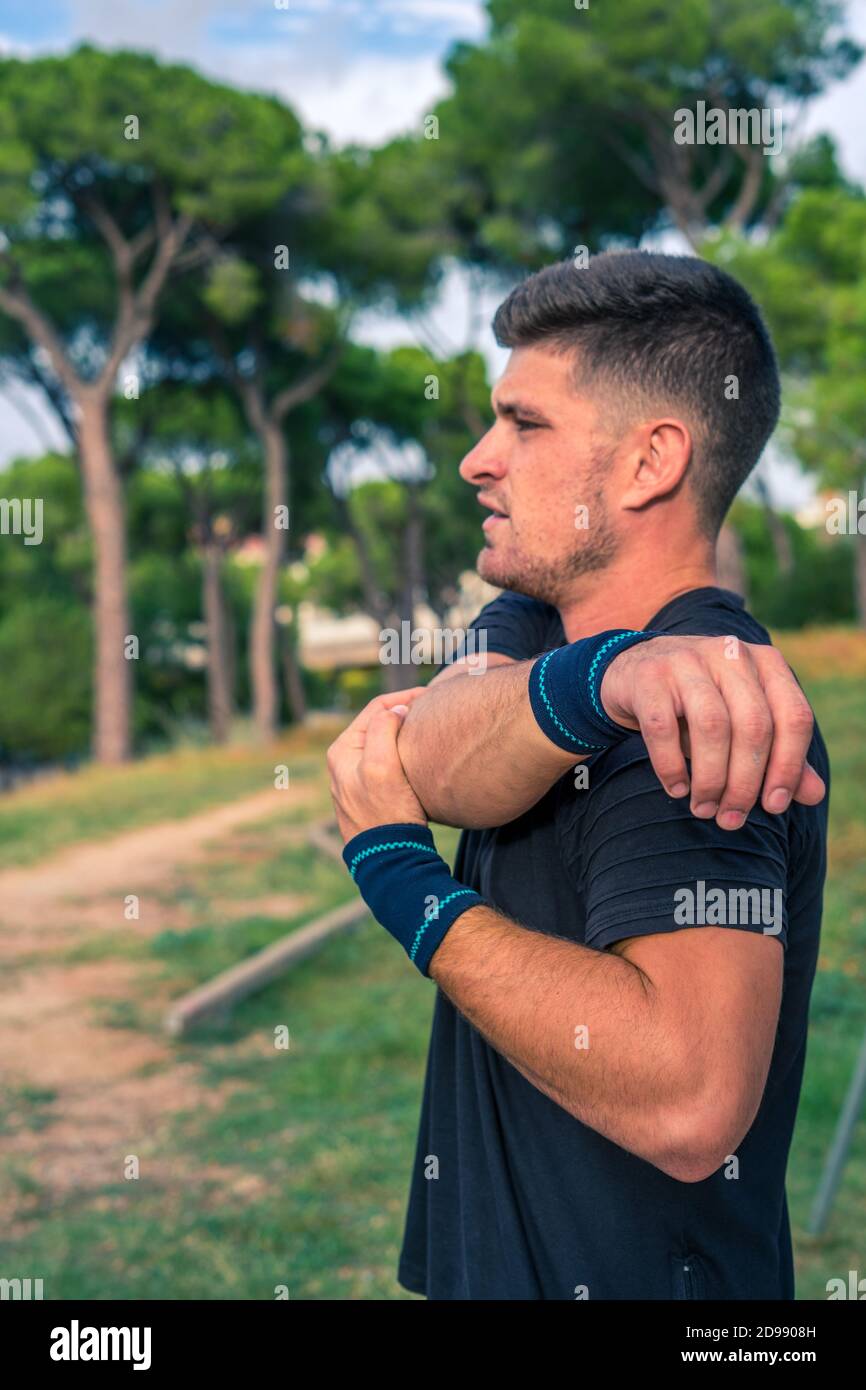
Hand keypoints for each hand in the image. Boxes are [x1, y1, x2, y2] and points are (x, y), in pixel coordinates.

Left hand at [327, 688, 428, 842]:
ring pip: (384, 742)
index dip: (405, 697)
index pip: (376, 709)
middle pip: (379, 723)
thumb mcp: (382, 767)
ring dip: (405, 732)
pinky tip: (422, 754)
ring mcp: (356, 779)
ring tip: (430, 726)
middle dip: (405, 712)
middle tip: (434, 707)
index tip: (432, 695)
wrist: (390, 860)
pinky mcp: (371, 793)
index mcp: (342, 750)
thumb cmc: (386, 815)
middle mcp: (344, 762)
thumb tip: (396, 710)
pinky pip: (388, 761)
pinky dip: (405, 751)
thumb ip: (384, 729)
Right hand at [600, 635, 824, 829]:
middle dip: (744, 782)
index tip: (773, 806)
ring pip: (711, 727)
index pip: (794, 717)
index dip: (788, 767)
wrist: (635, 671)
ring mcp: (687, 660)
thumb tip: (814, 795)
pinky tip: (677, 789)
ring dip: (710, 780)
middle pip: (753, 725)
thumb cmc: (699, 705)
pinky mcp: (649, 676)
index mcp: (766, 662)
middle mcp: (731, 654)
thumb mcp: (742, 723)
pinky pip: (663, 729)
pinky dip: (671, 767)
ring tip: (704, 809)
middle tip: (731, 818)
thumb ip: (779, 755)